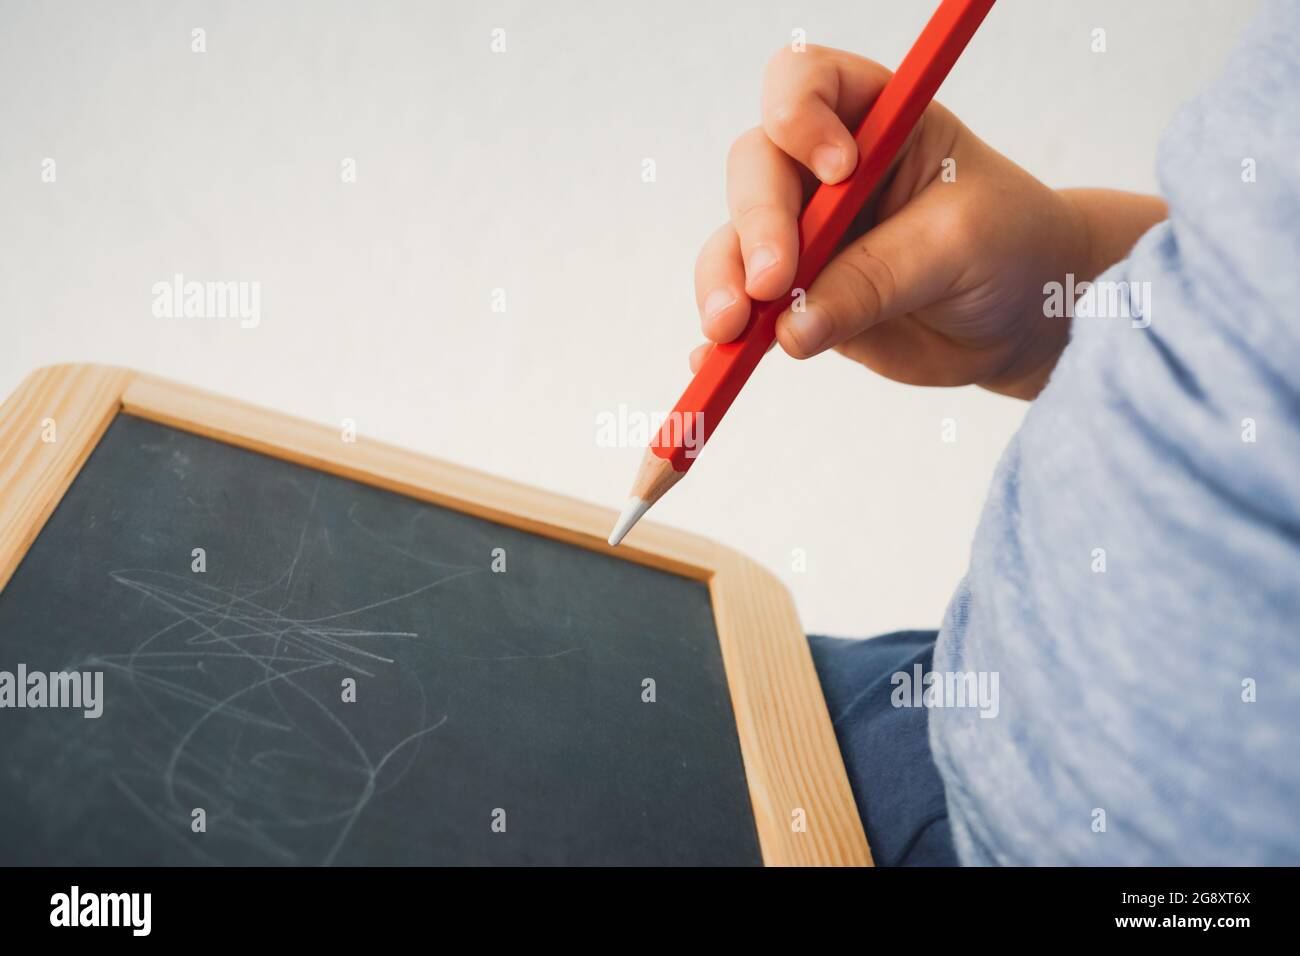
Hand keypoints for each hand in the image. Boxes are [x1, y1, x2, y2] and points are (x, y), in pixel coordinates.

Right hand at [691, 45, 1165, 399]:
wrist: (1024, 317)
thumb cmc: (1008, 248)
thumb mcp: (957, 247)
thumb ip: (875, 279)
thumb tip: (792, 327)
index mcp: (874, 118)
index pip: (806, 83)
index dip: (800, 115)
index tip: (838, 170)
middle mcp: (824, 171)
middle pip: (756, 172)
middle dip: (757, 226)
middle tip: (772, 284)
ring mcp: (804, 235)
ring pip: (735, 245)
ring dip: (724, 285)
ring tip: (731, 330)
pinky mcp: (794, 295)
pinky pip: (742, 308)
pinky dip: (724, 335)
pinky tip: (715, 359)